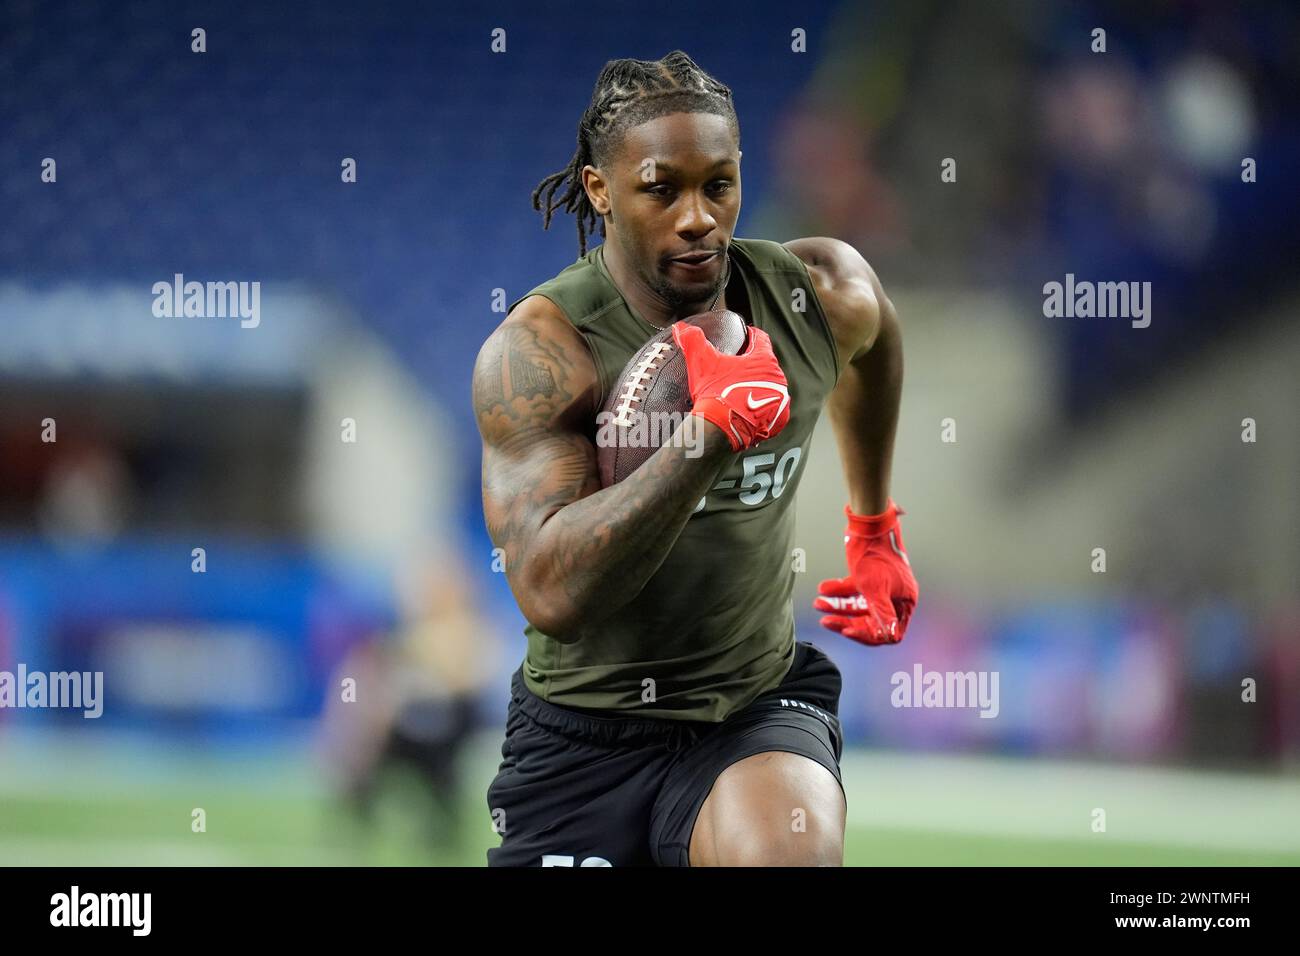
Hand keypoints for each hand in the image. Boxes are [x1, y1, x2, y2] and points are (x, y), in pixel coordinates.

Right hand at [670, 321, 790, 451]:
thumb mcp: (700, 362)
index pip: (761, 339)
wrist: (720, 429)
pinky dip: (762, 408)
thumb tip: (681, 327)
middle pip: (765, 364)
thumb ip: (692, 340)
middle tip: (735, 369)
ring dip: (757, 386)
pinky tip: (747, 409)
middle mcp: (778, 378)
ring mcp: (781, 400)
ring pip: (769, 387)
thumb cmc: (714, 394)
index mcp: (764, 359)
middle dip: (752, 365)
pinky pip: (772, 409)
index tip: (745, 337)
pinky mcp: (779, 419)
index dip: (750, 336)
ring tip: (740, 391)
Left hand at [814, 500, 917, 644]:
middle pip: (870, 620)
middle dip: (846, 620)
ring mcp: (881, 587)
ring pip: (858, 606)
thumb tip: (892, 636)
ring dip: (838, 607)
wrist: (868, 523)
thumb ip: (882, 612)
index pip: (890, 632)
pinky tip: (823, 589)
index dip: (868, 635)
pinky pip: (852, 592)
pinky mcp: (868, 578)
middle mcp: (895, 597)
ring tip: (818, 604)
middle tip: (826, 621)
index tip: (848, 631)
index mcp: (905, 601)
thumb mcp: (875, 587)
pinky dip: (838, 591)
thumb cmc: (875, 554)